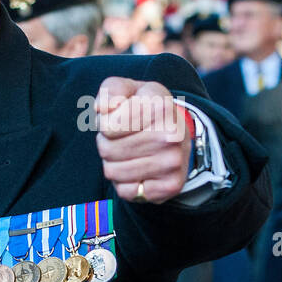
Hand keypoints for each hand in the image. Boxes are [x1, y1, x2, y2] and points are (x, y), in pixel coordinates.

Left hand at [95, 77, 190, 203]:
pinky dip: (125, 183)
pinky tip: (138, 169)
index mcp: (161, 106)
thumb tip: (103, 109)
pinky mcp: (171, 186)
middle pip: (107, 150)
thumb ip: (111, 90)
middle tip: (121, 138)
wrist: (178, 133)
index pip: (108, 126)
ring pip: (113, 172)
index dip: (105, 123)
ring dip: (113, 163)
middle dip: (106, 143)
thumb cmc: (146, 109)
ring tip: (127, 153)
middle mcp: (172, 135)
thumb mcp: (130, 90)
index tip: (118, 118)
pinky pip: (126, 191)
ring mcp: (173, 162)